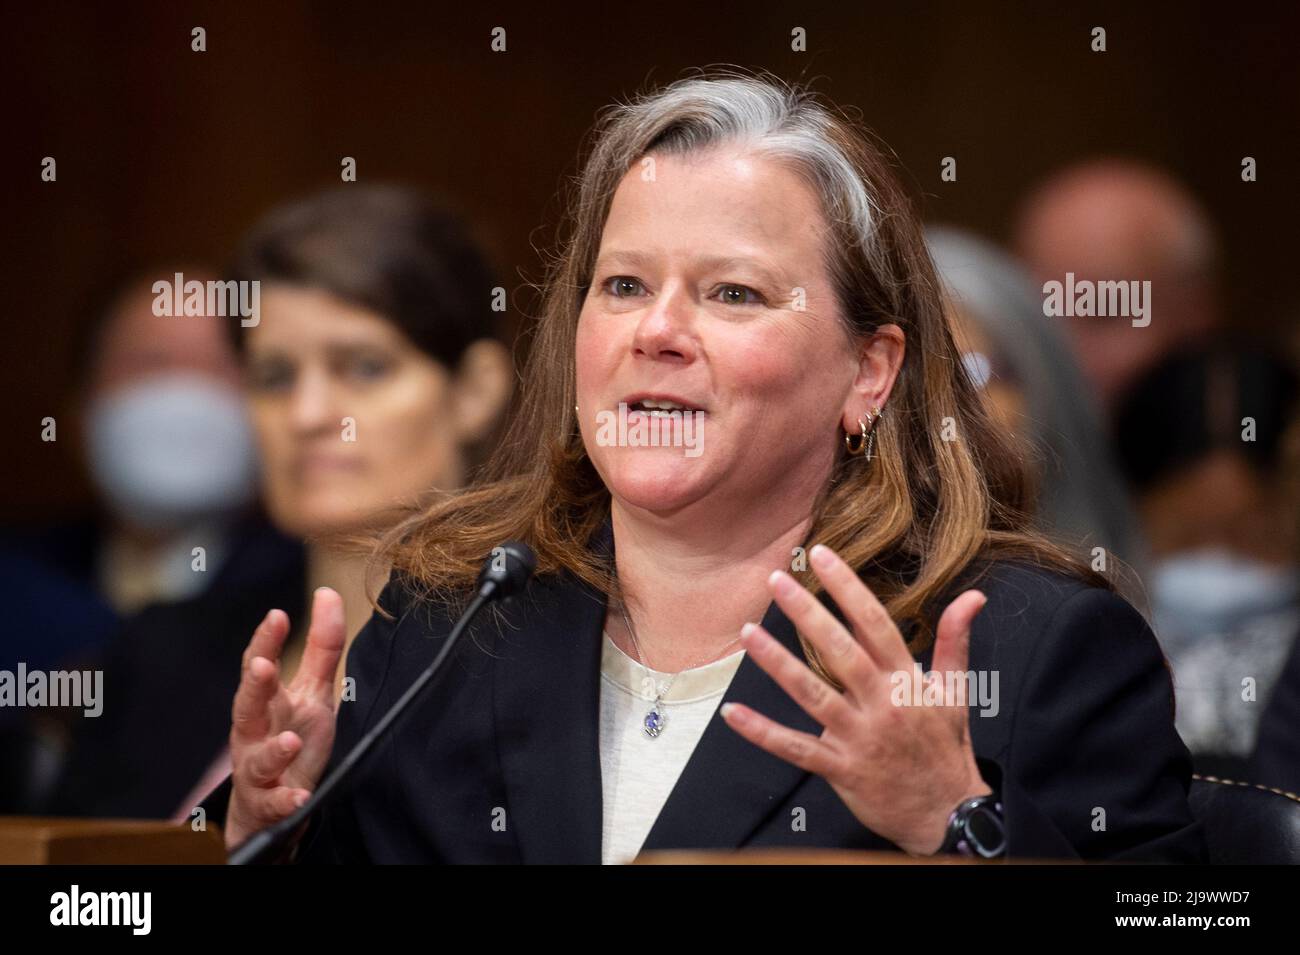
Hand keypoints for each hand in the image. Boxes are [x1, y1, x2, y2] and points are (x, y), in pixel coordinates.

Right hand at [224, 587, 345, 849]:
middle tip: (262, 666)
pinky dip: (285, 801)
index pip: (259, 667)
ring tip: (290, 742)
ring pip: (256, 760)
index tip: (278, 616)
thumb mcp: (313, 692)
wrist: (272, 806)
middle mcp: (253, 733)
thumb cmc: (291, 737)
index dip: (266, 642)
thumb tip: (327, 593)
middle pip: (246, 707)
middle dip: (253, 686)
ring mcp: (257, 771)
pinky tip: (298, 797)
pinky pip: (274, 805)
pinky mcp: (269, 805)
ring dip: (273, 751)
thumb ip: (322, 647)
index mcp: (265, 703)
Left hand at [720, 544, 990, 855]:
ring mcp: (859, 737)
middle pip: (840, 652)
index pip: (875, 623)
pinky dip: (763, 732)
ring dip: (777, 663)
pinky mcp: (841, 768)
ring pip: (813, 694)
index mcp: (906, 681)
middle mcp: (882, 704)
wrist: (947, 815)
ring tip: (748, 632)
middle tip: (777, 581)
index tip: (822, 556)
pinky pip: (796, 748)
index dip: (847, 588)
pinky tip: (734, 713)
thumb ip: (955, 640)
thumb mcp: (956, 691)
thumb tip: (973, 596)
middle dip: (807, 613)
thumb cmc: (945, 748)